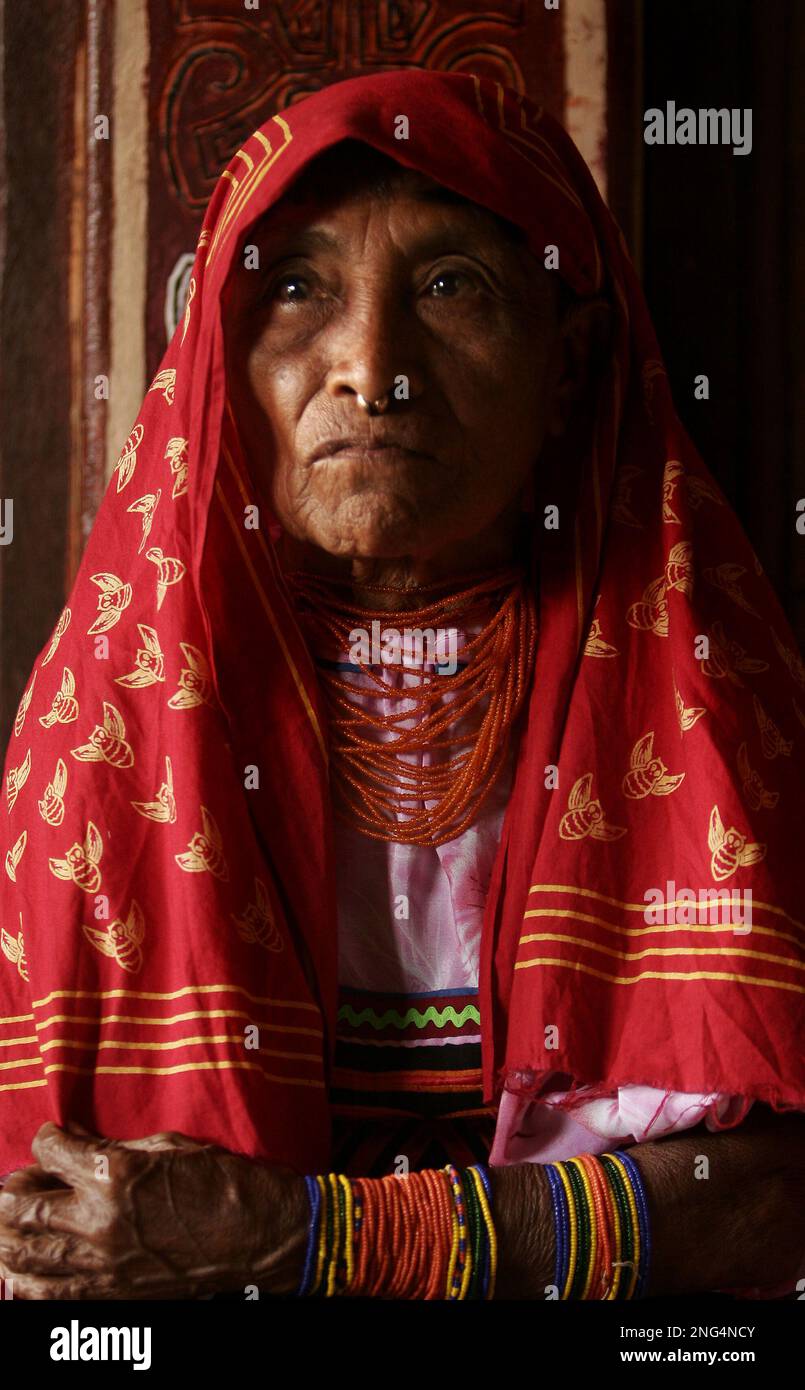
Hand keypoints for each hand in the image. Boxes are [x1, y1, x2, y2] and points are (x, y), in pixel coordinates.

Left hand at [0, 1121, 307, 1299]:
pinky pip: (43, 1294)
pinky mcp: (107, 1294)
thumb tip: (70, 1138)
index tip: (52, 1138)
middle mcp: (98, 1221)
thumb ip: (110, 1145)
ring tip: (10, 1218)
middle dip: (13, 1186)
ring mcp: (99, 1264)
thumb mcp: (166, 1145)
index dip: (46, 1139)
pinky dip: (22, 1279)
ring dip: (7, 1231)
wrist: (253, 1236)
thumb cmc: (218, 1181)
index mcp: (114, 1174)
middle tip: (24, 1178)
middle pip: (19, 1206)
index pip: (49, 1151)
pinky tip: (19, 1266)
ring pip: (20, 1252)